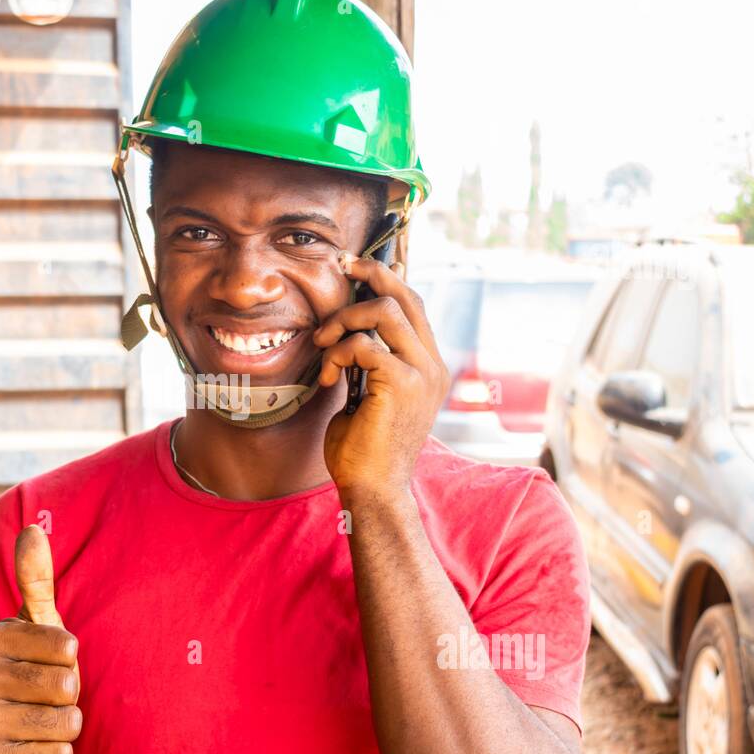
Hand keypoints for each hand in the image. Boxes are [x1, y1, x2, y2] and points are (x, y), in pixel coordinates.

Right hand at [0, 525, 81, 753]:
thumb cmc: (32, 674)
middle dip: (69, 695)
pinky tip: (36, 752)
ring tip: (41, 723)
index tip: (46, 663)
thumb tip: (32, 529)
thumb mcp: (37, 627)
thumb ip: (36, 580)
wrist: (7, 744)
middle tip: (45, 699)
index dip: (69, 658)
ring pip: (68, 722)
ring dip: (67, 726)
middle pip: (67, 684)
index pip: (68, 645)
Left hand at [313, 253, 449, 495]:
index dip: (384, 277)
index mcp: (426, 365)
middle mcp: (431, 365)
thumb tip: (347, 329)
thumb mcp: (366, 394)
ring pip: (385, 311)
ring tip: (322, 344)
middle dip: (369, 275)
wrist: (372, 489)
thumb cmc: (363, 448)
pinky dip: (338, 352)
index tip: (352, 264)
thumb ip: (366, 361)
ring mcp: (422, 373)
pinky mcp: (402, 385)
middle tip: (338, 268)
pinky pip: (365, 344)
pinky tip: (327, 375)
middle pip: (405, 296)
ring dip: (344, 320)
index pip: (412, 303)